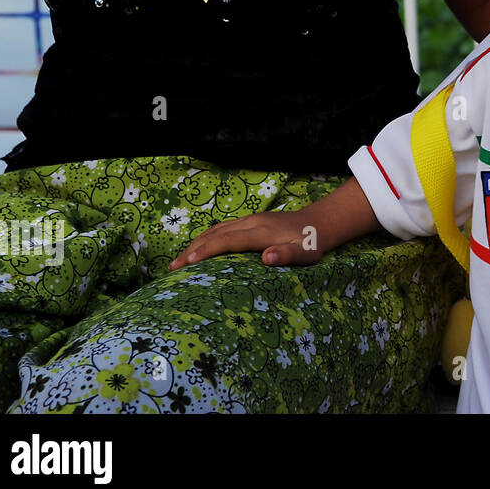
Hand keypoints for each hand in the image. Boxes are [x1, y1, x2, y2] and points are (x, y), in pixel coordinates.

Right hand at [168, 210, 322, 270]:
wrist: (317, 222)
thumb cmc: (311, 243)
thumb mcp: (306, 253)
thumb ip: (288, 255)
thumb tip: (267, 258)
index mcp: (262, 232)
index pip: (228, 241)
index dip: (207, 251)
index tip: (188, 263)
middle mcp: (251, 223)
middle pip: (215, 234)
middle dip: (192, 250)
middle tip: (172, 269)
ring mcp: (248, 220)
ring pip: (215, 230)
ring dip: (195, 244)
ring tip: (177, 262)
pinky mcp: (248, 221)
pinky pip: (220, 228)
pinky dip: (204, 239)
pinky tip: (196, 249)